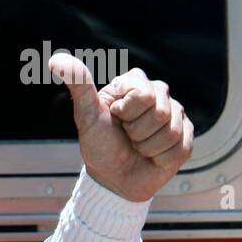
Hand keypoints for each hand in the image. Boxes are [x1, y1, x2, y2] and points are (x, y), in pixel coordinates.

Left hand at [48, 52, 193, 201]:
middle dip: (138, 133)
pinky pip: (180, 149)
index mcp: (136, 83)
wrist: (112, 180)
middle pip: (160, 113)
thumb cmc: (99, 146)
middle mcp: (160, 94)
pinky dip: (161, 159)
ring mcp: (176, 115)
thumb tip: (56, 61)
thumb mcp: (86, 116)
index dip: (128, 114)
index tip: (116, 119)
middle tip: (128, 137)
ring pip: (170, 132)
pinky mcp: (185, 137)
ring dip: (148, 148)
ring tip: (138, 147)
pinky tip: (152, 157)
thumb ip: (79, 86)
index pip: (144, 94)